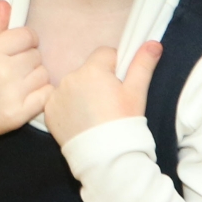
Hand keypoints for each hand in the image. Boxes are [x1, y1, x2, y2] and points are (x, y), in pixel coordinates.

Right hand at [0, 1, 51, 138]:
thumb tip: (7, 4)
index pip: (27, 36)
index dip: (26, 39)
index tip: (19, 46)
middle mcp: (2, 71)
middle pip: (36, 55)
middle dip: (29, 57)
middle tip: (15, 65)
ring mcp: (12, 94)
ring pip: (44, 74)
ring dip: (35, 75)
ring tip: (20, 80)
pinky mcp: (19, 114)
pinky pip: (47, 96)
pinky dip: (42, 93)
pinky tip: (28, 93)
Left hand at [45, 41, 159, 145]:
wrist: (107, 158)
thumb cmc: (125, 123)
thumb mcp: (136, 93)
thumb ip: (142, 64)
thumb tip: (153, 42)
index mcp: (93, 69)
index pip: (105, 55)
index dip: (115, 68)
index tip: (120, 86)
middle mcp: (70, 77)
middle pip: (88, 70)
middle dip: (98, 81)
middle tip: (109, 104)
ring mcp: (56, 94)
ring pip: (73, 85)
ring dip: (82, 93)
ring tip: (96, 115)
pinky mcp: (48, 110)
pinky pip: (59, 101)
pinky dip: (68, 107)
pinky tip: (81, 121)